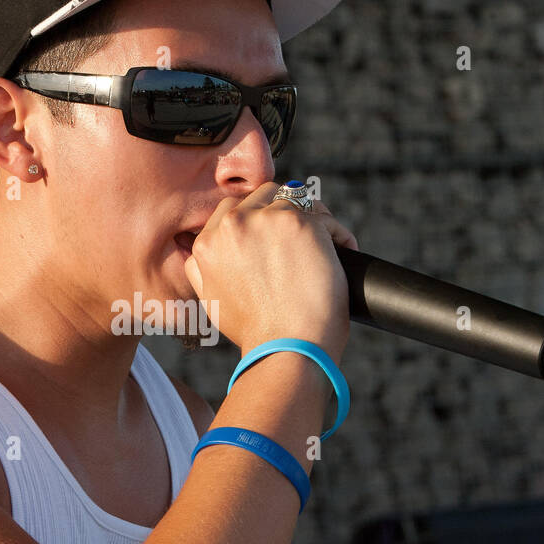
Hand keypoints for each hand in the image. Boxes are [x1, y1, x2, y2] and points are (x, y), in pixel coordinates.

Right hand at [184, 181, 355, 361]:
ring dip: (313, 219)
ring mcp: (267, 220)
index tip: (278, 239)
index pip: (233, 209)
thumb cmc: (255, 333)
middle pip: (264, 196)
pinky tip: (342, 252)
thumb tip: (204, 252)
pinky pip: (325, 216)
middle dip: (284, 212)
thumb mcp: (210, 300)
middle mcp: (233, 224)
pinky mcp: (300, 223)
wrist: (285, 347)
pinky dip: (337, 234)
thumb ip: (201, 270)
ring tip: (326, 247)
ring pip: (297, 199)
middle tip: (303, 240)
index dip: (259, 220)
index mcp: (207, 243)